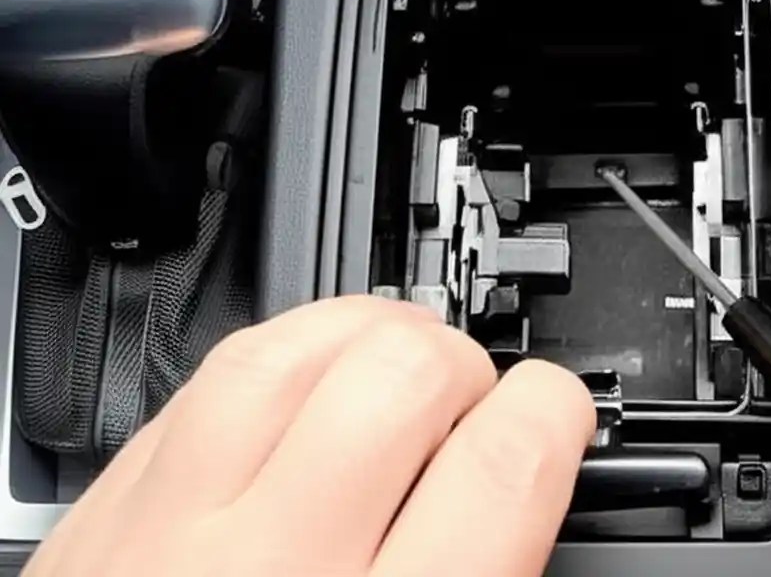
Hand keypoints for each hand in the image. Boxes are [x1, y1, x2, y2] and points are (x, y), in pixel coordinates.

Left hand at [24, 296, 595, 576]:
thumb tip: (527, 498)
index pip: (501, 470)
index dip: (552, 413)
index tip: (550, 415)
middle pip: (403, 379)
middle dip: (466, 370)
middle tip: (470, 411)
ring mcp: (169, 539)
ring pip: (296, 354)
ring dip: (372, 345)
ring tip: (393, 379)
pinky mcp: (106, 517)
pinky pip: (213, 380)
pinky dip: (287, 361)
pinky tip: (309, 388)